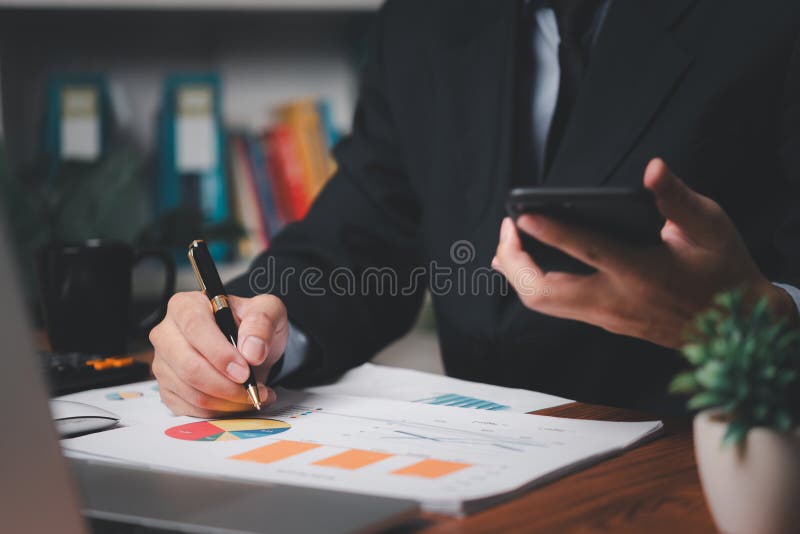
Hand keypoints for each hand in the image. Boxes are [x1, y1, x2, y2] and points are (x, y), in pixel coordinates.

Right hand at [149, 293, 288, 416]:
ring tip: (253, 395)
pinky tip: (237, 402)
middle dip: (225, 384)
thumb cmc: (251, 326)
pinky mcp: (168, 389)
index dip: (219, 353)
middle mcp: (167, 333)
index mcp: (186, 306)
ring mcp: (164, 363)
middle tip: (252, 389)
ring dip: (227, 400)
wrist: (249, 347)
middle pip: (188, 365)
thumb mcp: (267, 310)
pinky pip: (190, 408)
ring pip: (190, 391)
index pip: (195, 327)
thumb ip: (262, 322)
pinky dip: (219, 410)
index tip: (244, 371)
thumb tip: (251, 351)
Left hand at [492, 158, 796, 348]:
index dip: (551, 232)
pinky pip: (556, 306)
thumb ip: (678, 198)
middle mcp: (615, 302)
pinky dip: (534, 284)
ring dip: (517, 274)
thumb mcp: (711, 228)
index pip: (588, 251)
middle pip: (543, 293)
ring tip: (506, 243)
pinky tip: (525, 265)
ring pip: (544, 304)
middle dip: (514, 261)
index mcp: (642, 273)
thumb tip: (653, 169)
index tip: (522, 215)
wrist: (733, 327)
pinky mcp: (604, 322)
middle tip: (507, 227)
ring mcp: (606, 317)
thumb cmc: (723, 270)